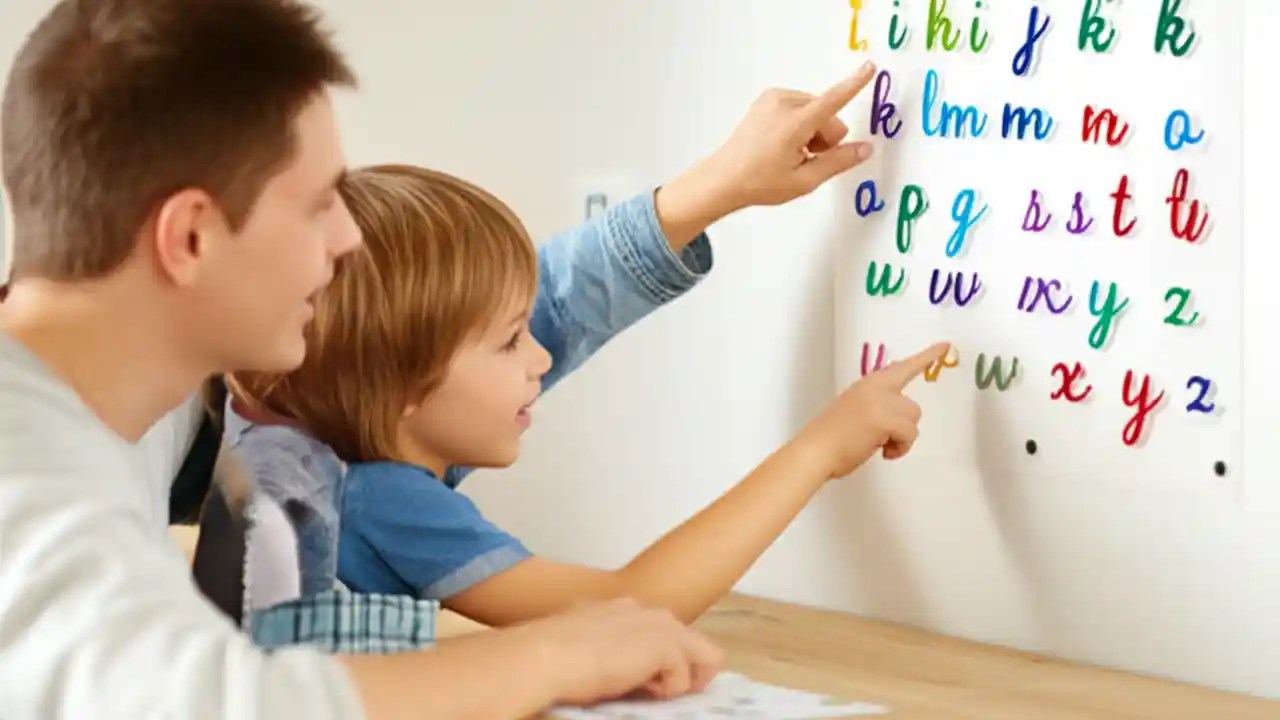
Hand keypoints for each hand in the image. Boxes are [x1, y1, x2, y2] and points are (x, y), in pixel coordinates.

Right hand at [526, 598, 724, 706]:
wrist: (545, 655)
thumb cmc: (550, 657)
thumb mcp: (582, 646)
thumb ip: (605, 649)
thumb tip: (611, 669)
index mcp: (619, 609)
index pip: (656, 630)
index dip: (656, 658)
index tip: (640, 680)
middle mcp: (643, 610)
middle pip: (688, 638)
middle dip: (682, 666)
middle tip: (656, 690)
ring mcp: (657, 624)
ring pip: (703, 654)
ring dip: (682, 678)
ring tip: (652, 692)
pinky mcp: (664, 645)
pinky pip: (684, 676)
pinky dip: (669, 690)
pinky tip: (642, 692)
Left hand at [708, 61, 877, 208]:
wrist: (723, 178)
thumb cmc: (762, 183)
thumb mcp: (804, 180)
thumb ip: (838, 162)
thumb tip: (866, 149)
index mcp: (794, 123)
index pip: (833, 100)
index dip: (855, 84)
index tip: (870, 66)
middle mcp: (784, 102)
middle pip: (827, 114)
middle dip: (826, 136)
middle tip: (807, 159)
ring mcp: (774, 98)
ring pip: (815, 109)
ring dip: (813, 130)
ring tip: (793, 153)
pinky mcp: (767, 98)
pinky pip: (799, 106)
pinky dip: (800, 122)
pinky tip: (784, 142)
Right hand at [795, 342, 949, 479]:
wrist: (815, 450)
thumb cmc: (831, 438)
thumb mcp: (855, 410)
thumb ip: (875, 405)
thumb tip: (894, 418)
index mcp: (868, 383)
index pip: (902, 367)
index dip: (926, 357)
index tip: (946, 345)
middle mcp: (876, 387)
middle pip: (912, 406)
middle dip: (903, 426)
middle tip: (882, 440)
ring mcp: (881, 401)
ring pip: (913, 420)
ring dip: (901, 438)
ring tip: (880, 446)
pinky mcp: (885, 418)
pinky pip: (909, 434)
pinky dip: (900, 448)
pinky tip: (883, 453)